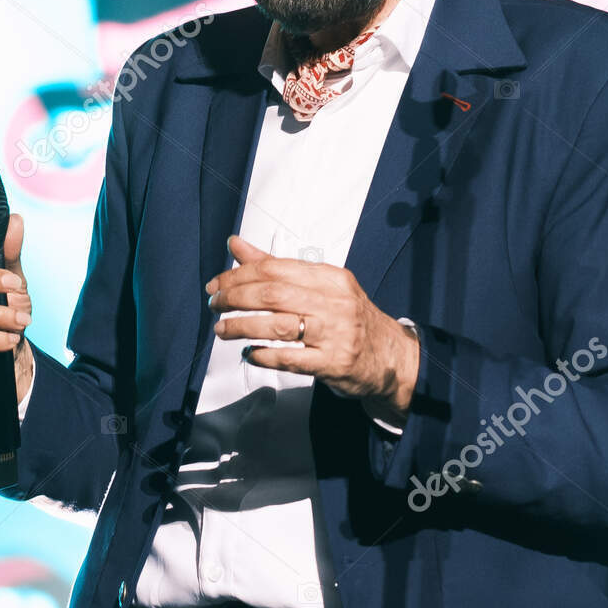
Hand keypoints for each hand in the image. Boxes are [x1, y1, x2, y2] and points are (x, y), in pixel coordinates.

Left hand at [205, 234, 417, 413]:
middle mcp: (334, 302)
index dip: (237, 275)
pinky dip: (264, 355)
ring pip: (278, 325)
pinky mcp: (334, 363)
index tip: (216, 284)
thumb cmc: (349, 317)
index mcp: (329, 277)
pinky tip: (249, 353)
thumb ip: (274, 266)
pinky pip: (290, 358)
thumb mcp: (320, 285)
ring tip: (222, 329)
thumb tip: (235, 244)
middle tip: (215, 304)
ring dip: (242, 327)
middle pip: (272, 294)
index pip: (274, 269)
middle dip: (235, 298)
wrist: (392, 356)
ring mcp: (335, 333)